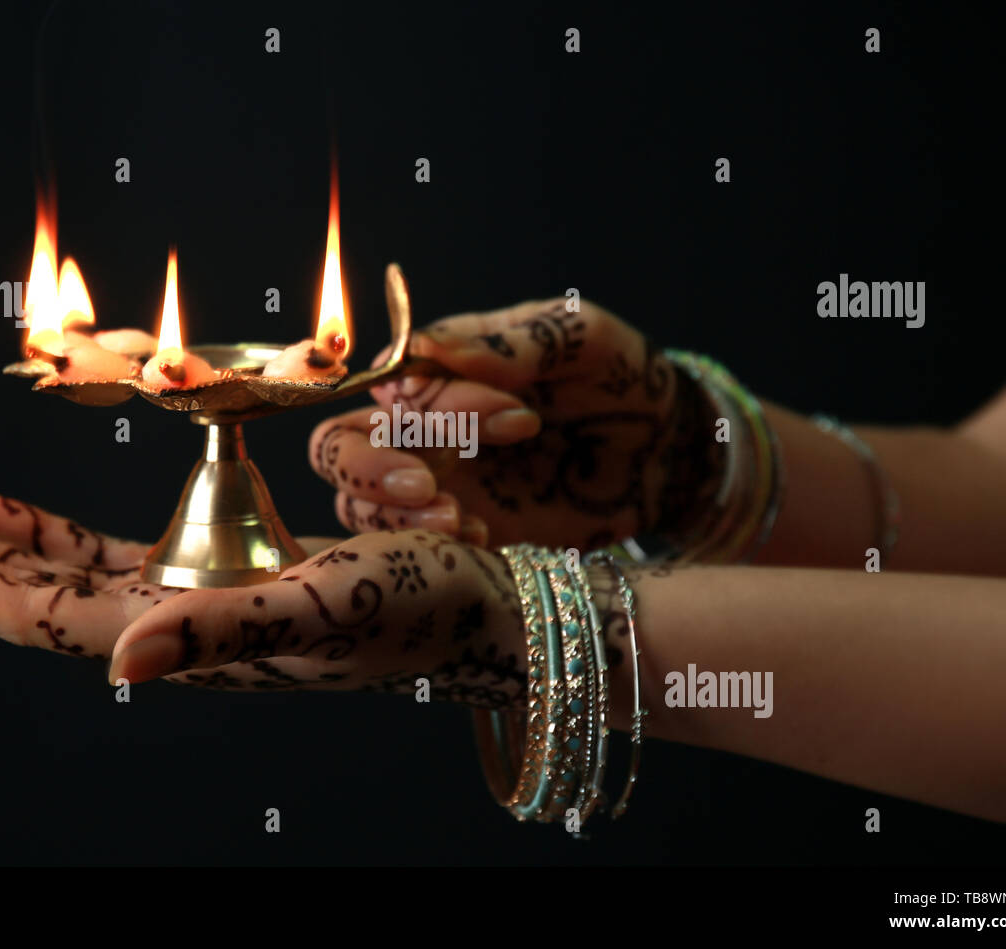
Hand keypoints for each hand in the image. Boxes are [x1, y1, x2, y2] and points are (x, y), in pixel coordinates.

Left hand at [0, 496, 526, 705]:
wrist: (481, 601)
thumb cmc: (423, 606)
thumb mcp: (329, 612)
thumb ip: (222, 633)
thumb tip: (119, 664)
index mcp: (187, 640)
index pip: (37, 612)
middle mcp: (171, 627)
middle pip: (23, 593)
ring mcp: (189, 600)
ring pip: (53, 572)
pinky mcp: (217, 571)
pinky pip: (105, 554)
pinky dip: (47, 530)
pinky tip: (2, 510)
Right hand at [308, 297, 724, 551]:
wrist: (669, 451)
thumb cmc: (621, 375)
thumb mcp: (579, 339)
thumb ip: (508, 343)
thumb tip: (421, 347)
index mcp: (439, 369)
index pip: (389, 385)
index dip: (431, 406)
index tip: (512, 415)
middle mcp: (421, 429)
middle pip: (337, 448)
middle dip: (367, 468)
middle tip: (428, 485)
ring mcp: (436, 487)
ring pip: (357, 508)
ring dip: (393, 517)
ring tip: (463, 520)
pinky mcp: (461, 535)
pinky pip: (409, 552)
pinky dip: (429, 549)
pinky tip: (482, 539)